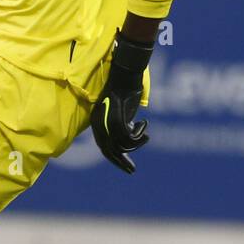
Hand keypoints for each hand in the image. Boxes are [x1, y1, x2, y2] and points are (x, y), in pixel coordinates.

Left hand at [89, 32, 152, 173]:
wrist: (125, 73)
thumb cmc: (125, 88)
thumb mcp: (122, 108)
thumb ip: (122, 122)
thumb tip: (128, 134)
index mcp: (97, 122)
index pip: (103, 146)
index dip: (114, 158)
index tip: (125, 166)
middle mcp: (99, 124)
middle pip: (109, 151)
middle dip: (121, 162)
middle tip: (132, 170)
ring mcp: (107, 122)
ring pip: (122, 145)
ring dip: (136, 143)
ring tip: (146, 135)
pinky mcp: (117, 118)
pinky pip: (129, 137)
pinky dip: (139, 134)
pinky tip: (145, 125)